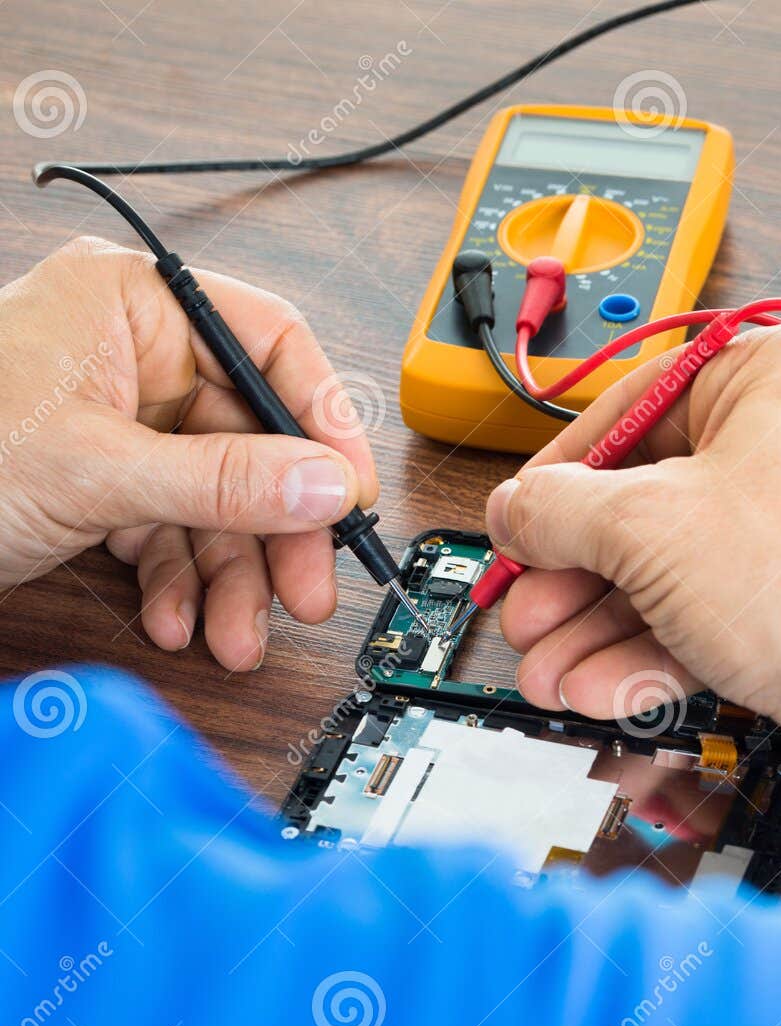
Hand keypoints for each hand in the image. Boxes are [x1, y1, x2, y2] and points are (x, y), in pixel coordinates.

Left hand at [0, 237, 378, 669]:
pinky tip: (180, 618)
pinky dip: (180, 578)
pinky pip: (172, 525)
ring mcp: (118, 419)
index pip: (270, 344)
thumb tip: (329, 483)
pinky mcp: (100, 478)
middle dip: (275, 528)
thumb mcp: (92, 470)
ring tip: (240, 630)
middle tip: (306, 588)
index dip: (321, 422)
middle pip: (252, 438)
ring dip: (233, 573)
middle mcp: (132, 354)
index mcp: (131, 304)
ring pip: (217, 495)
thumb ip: (224, 481)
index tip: (350, 492)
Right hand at [487, 319, 780, 794]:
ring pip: (681, 566)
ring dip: (605, 625)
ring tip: (551, 668)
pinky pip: (721, 607)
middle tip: (528, 610)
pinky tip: (605, 686)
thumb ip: (559, 511)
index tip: (518, 521)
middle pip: (652, 498)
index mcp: (778, 373)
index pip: (635, 406)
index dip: (560, 474)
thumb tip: (520, 507)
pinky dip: (659, 647)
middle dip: (576, 573)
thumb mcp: (646, 528)